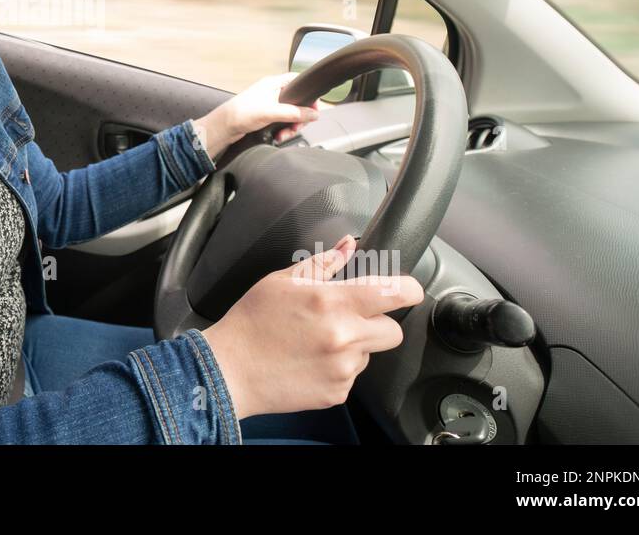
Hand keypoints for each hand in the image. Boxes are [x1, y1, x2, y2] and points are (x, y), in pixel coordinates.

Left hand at [194, 72, 322, 158]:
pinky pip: (282, 121)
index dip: (308, 93)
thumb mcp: (271, 112)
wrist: (223, 127)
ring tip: (285, 134)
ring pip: (290, 114)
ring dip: (291, 126)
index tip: (314, 107)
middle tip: (297, 127)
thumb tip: (313, 114)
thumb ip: (294, 113)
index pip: (298, 81)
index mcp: (273, 83)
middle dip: (299, 117)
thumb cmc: (240, 113)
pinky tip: (279, 136)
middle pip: (297, 101)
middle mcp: (272, 92)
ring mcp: (269, 104)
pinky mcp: (266, 115)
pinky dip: (283, 129)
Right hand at [202, 235, 424, 418]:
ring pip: (370, 354)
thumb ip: (323, 263)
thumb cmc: (252, 322)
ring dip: (354, 346)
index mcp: (332, 302)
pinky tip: (310, 360)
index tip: (408, 290)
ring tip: (317, 341)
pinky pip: (352, 376)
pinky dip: (337, 368)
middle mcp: (344, 337)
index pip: (395, 293)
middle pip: (393, 331)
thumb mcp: (282, 281)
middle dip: (378, 322)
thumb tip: (347, 245)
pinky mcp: (337, 392)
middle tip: (350, 318)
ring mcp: (342, 369)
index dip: (409, 289)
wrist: (230, 370)